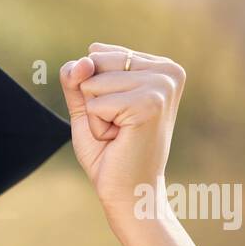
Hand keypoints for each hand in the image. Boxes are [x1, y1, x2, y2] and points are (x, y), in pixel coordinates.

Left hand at [59, 42, 185, 219]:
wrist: (128, 191)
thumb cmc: (110, 152)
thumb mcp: (86, 106)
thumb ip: (77, 78)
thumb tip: (83, 60)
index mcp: (159, 66)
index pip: (98, 54)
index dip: (93, 91)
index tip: (117, 115)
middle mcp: (167, 70)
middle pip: (95, 63)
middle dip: (94, 101)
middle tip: (117, 127)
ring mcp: (162, 85)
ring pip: (92, 84)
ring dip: (95, 116)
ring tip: (119, 133)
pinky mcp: (150, 103)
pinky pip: (95, 104)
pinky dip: (98, 126)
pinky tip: (119, 139)